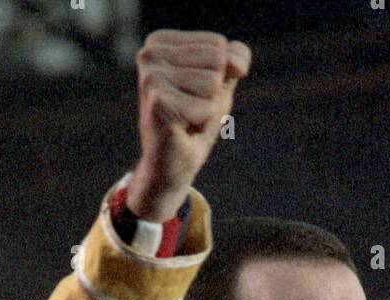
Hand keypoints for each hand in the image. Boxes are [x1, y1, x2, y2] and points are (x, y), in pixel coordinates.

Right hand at [130, 30, 251, 218]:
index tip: (194, 95)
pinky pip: (207, 107)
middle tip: (190, 110)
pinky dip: (202, 123)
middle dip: (213, 93)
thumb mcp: (220, 86)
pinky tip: (181, 130)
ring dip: (207, 108)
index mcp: (160, 42)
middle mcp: (150, 53)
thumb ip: (234, 62)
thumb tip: (239, 63)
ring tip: (187, 119)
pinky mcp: (157, 101)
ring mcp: (151, 76)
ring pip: (212, 83)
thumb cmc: (195, 122)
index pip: (218, 45)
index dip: (218, 77)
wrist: (172, 167)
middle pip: (217, 60)